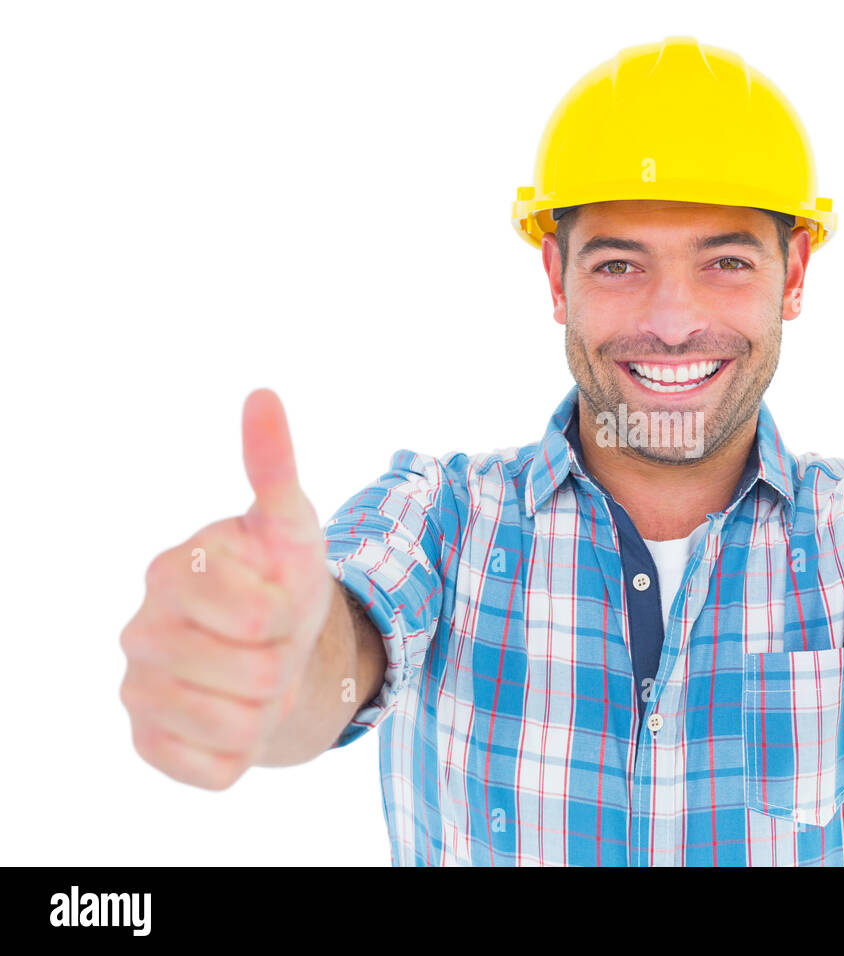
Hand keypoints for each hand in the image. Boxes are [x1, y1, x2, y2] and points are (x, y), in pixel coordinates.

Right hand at [119, 389, 331, 787]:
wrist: (272, 646)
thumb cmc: (281, 579)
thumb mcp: (292, 525)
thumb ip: (274, 465)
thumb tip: (263, 395)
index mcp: (171, 570)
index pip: (259, 613)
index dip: (289, 611)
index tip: (278, 597)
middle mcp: (139, 630)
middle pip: (255, 673)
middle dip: (284, 660)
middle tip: (272, 642)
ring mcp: (137, 689)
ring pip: (237, 726)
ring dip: (268, 707)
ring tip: (256, 678)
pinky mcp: (146, 744)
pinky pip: (216, 771)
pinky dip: (245, 751)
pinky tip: (234, 718)